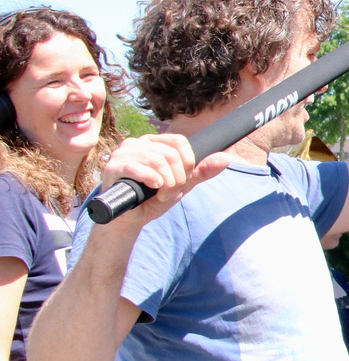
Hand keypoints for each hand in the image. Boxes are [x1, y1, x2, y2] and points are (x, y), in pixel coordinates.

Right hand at [100, 134, 231, 224]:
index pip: (180, 141)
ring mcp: (122, 153)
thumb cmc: (155, 199)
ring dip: (166, 183)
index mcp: (154, 143)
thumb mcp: (183, 184)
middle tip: (171, 193)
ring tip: (161, 195)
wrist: (132, 219)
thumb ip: (201, 171)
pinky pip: (136, 167)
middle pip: (170, 154)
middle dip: (177, 178)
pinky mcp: (112, 167)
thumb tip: (225, 158)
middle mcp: (137, 143)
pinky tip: (153, 188)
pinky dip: (150, 180)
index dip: (188, 162)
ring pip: (156, 160)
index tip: (184, 179)